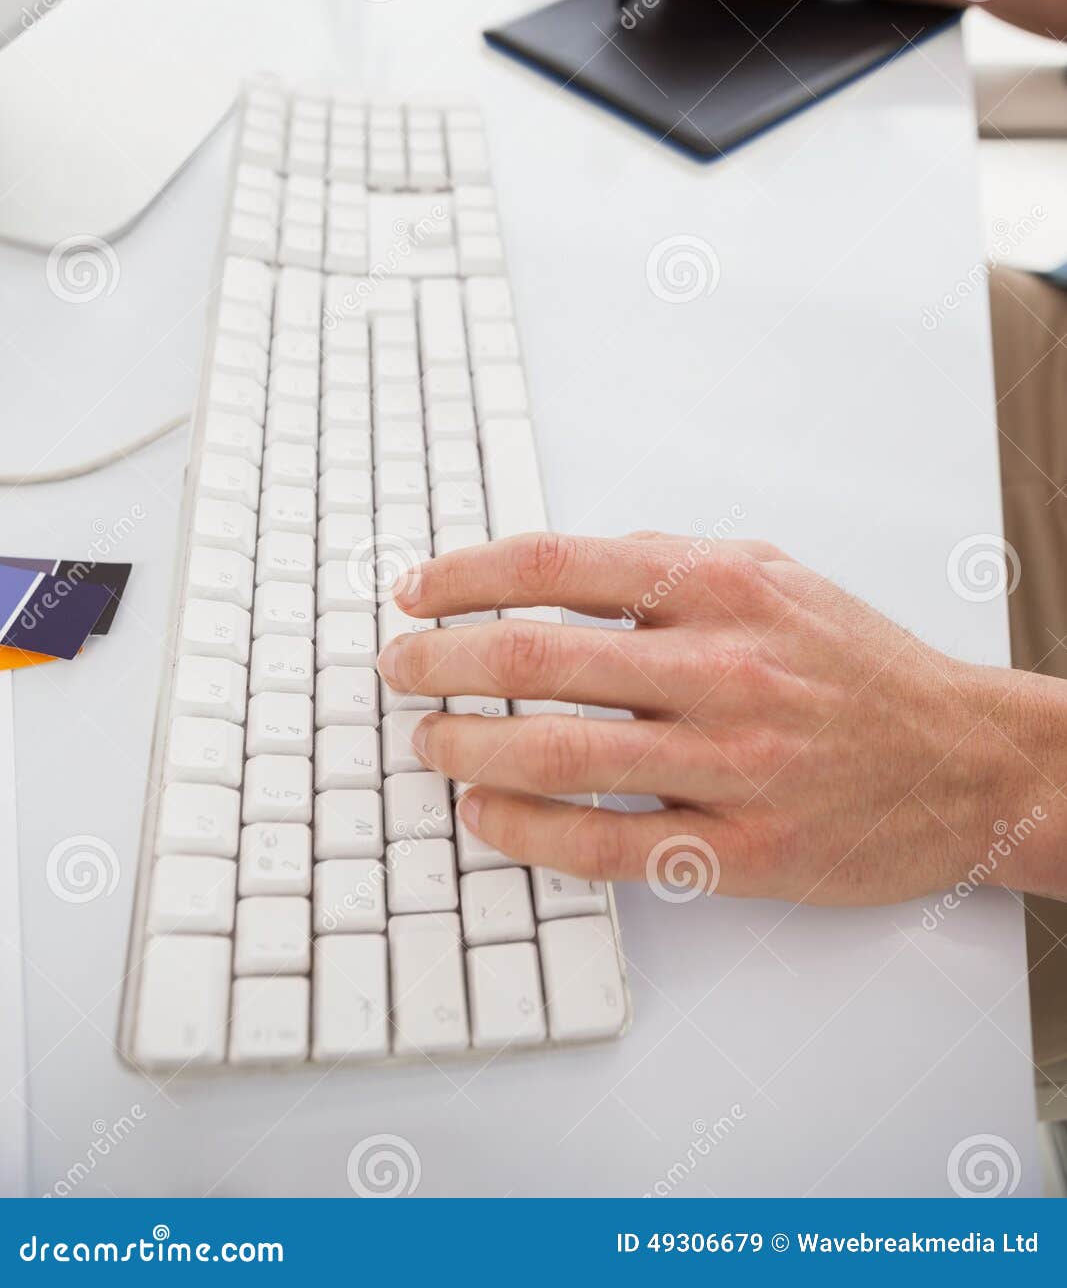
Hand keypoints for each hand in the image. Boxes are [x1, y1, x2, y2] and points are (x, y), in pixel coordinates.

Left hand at [378, 532, 1064, 904]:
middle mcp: (719, 666)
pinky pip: (603, 844)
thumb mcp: (771, 575)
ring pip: (555, 755)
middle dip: (439, 662)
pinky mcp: (741, 851)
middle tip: (400, 669)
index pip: (553, 567)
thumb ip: (664, 567)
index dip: (463, 577)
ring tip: (427, 741)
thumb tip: (548, 573)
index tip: (415, 593)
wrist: (966, 759)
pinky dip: (525, 831)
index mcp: (719, 585)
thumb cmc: (857, 665)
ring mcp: (729, 763)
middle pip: (533, 658)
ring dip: (465, 748)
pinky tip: (486, 816)